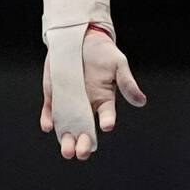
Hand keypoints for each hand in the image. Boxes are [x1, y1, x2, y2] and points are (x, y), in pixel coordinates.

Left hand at [40, 26, 146, 160]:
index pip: (106, 116)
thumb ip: (127, 83)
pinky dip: (48, 120)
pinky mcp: (54, 96)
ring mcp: (69, 102)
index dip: (107, 121)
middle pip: (85, 129)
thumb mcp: (118, 64)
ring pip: (67, 126)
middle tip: (82, 152)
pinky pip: (50, 112)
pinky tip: (48, 126)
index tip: (107, 125)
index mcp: (104, 100)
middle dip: (84, 143)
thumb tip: (142, 101)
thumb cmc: (103, 52)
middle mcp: (87, 106)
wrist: (80, 38)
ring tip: (67, 151)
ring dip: (66, 139)